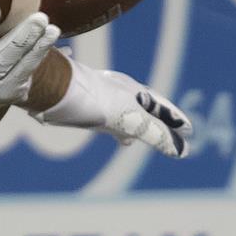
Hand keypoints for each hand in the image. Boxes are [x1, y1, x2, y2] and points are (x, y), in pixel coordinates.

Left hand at [32, 55, 192, 157]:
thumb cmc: (89, 100)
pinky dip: (99, 119)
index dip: (174, 119)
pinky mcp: (71, 96)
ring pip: (115, 107)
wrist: (46, 84)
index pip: (159, 106)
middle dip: (151, 119)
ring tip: (124, 138)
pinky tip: (88, 124)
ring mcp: (92, 92)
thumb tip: (181, 151)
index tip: (189, 130)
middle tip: (162, 135)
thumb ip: (153, 134)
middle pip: (138, 105)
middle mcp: (113, 89)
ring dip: (125, 121)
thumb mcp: (129, 120)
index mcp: (130, 92)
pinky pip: (91, 107)